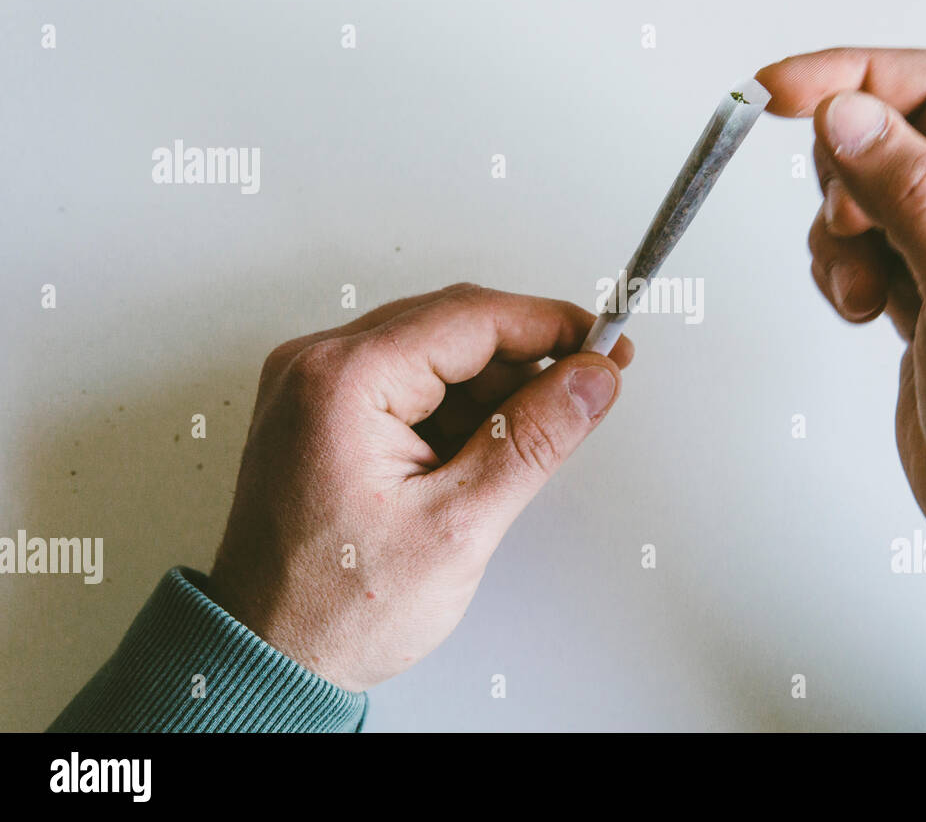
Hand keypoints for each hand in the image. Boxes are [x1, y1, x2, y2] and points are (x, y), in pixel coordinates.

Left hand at [205, 284, 632, 690]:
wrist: (268, 658)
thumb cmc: (334, 608)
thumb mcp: (459, 525)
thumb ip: (534, 439)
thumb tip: (589, 381)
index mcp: (342, 381)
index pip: (471, 316)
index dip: (551, 325)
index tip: (606, 343)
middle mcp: (316, 368)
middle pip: (451, 326)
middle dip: (526, 357)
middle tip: (586, 389)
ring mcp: (314, 389)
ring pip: (433, 355)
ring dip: (491, 390)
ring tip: (521, 452)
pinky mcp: (321, 414)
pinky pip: (406, 383)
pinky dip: (454, 410)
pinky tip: (476, 457)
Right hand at [756, 48, 925, 673]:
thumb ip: (913, 191)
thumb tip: (844, 115)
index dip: (846, 77)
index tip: (769, 95)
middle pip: (884, 132)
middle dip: (843, 181)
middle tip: (853, 240)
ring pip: (858, 190)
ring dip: (837, 238)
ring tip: (864, 296)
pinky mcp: (919, 286)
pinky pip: (852, 243)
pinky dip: (838, 271)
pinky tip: (864, 314)